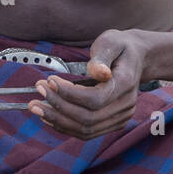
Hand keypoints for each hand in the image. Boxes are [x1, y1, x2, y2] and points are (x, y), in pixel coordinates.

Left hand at [29, 29, 147, 138]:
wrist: (136, 58)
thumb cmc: (120, 47)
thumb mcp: (111, 41)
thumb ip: (102, 56)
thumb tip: (97, 71)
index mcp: (126, 83)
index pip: (95, 99)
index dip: (69, 94)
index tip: (50, 81)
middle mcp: (126, 105)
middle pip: (88, 118)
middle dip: (58, 106)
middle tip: (39, 90)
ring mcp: (120, 117)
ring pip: (85, 129)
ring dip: (57, 119)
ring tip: (36, 106)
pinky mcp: (112, 123)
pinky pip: (87, 131)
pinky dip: (65, 125)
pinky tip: (48, 115)